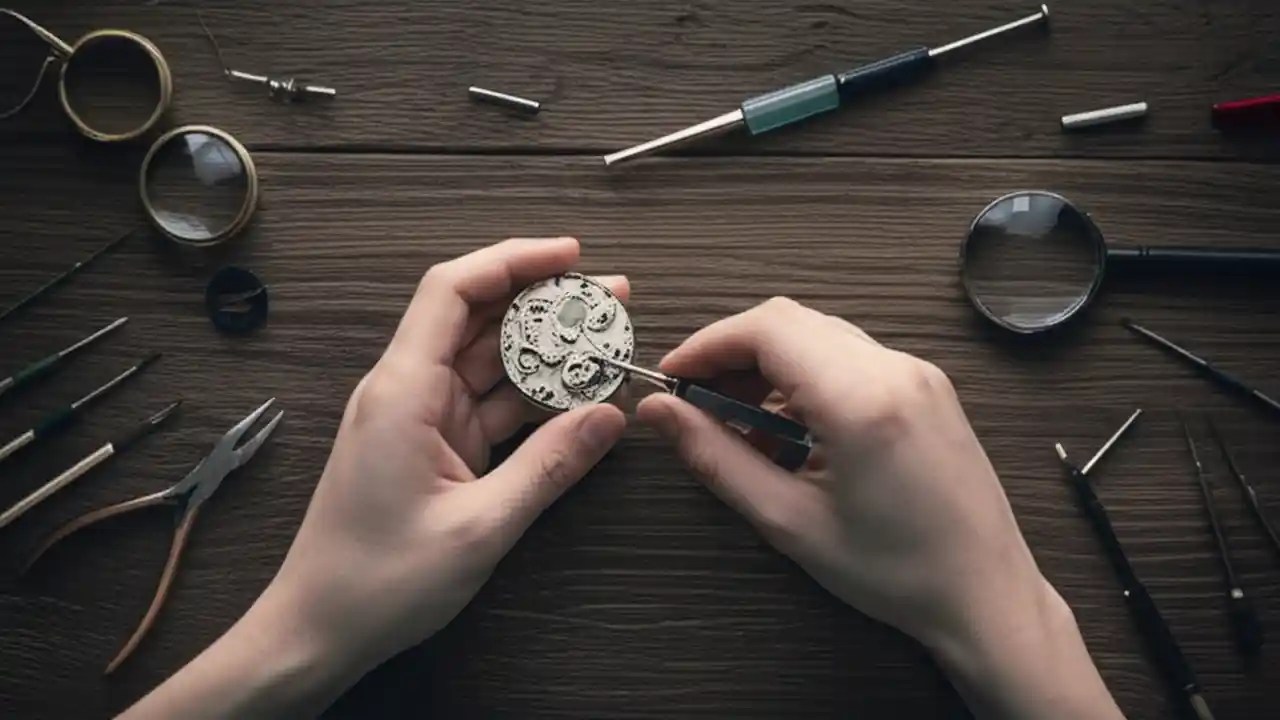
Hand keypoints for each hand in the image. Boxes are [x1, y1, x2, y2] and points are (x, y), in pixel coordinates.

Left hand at [125, 238, 626, 718]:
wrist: (319, 631)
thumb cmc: (377, 581)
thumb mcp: (478, 526)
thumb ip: (549, 467)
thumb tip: (608, 417)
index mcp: (403, 391)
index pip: (453, 291)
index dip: (513, 260)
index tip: (572, 255)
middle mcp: (408, 392)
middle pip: (480, 319)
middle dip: (546, 302)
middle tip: (612, 298)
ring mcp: (421, 420)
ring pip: (491, 362)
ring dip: (546, 351)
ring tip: (607, 340)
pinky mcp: (432, 448)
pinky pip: (490, 406)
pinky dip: (532, 398)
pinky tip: (577, 396)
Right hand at [637, 298, 1121, 718]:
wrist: (987, 597)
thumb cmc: (897, 573)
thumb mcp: (790, 522)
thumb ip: (717, 459)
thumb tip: (660, 414)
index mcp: (862, 400)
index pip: (767, 328)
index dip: (706, 345)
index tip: (671, 379)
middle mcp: (895, 370)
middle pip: (790, 322)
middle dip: (732, 354)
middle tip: (697, 404)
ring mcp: (918, 374)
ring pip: (818, 337)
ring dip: (769, 367)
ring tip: (742, 430)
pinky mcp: (927, 388)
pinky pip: (850, 358)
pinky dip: (806, 380)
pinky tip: (790, 434)